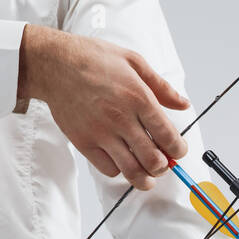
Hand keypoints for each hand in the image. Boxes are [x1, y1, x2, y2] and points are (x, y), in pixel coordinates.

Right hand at [18, 24, 189, 190]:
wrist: (55, 64)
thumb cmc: (93, 59)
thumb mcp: (134, 62)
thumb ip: (162, 87)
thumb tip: (183, 104)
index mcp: (138, 97)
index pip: (168, 136)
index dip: (178, 150)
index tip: (178, 151)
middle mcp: (121, 118)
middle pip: (153, 160)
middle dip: (164, 167)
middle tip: (163, 163)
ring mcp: (101, 133)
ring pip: (132, 171)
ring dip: (145, 178)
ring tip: (148, 176)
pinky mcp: (84, 142)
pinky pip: (108, 169)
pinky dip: (120, 171)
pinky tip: (122, 162)